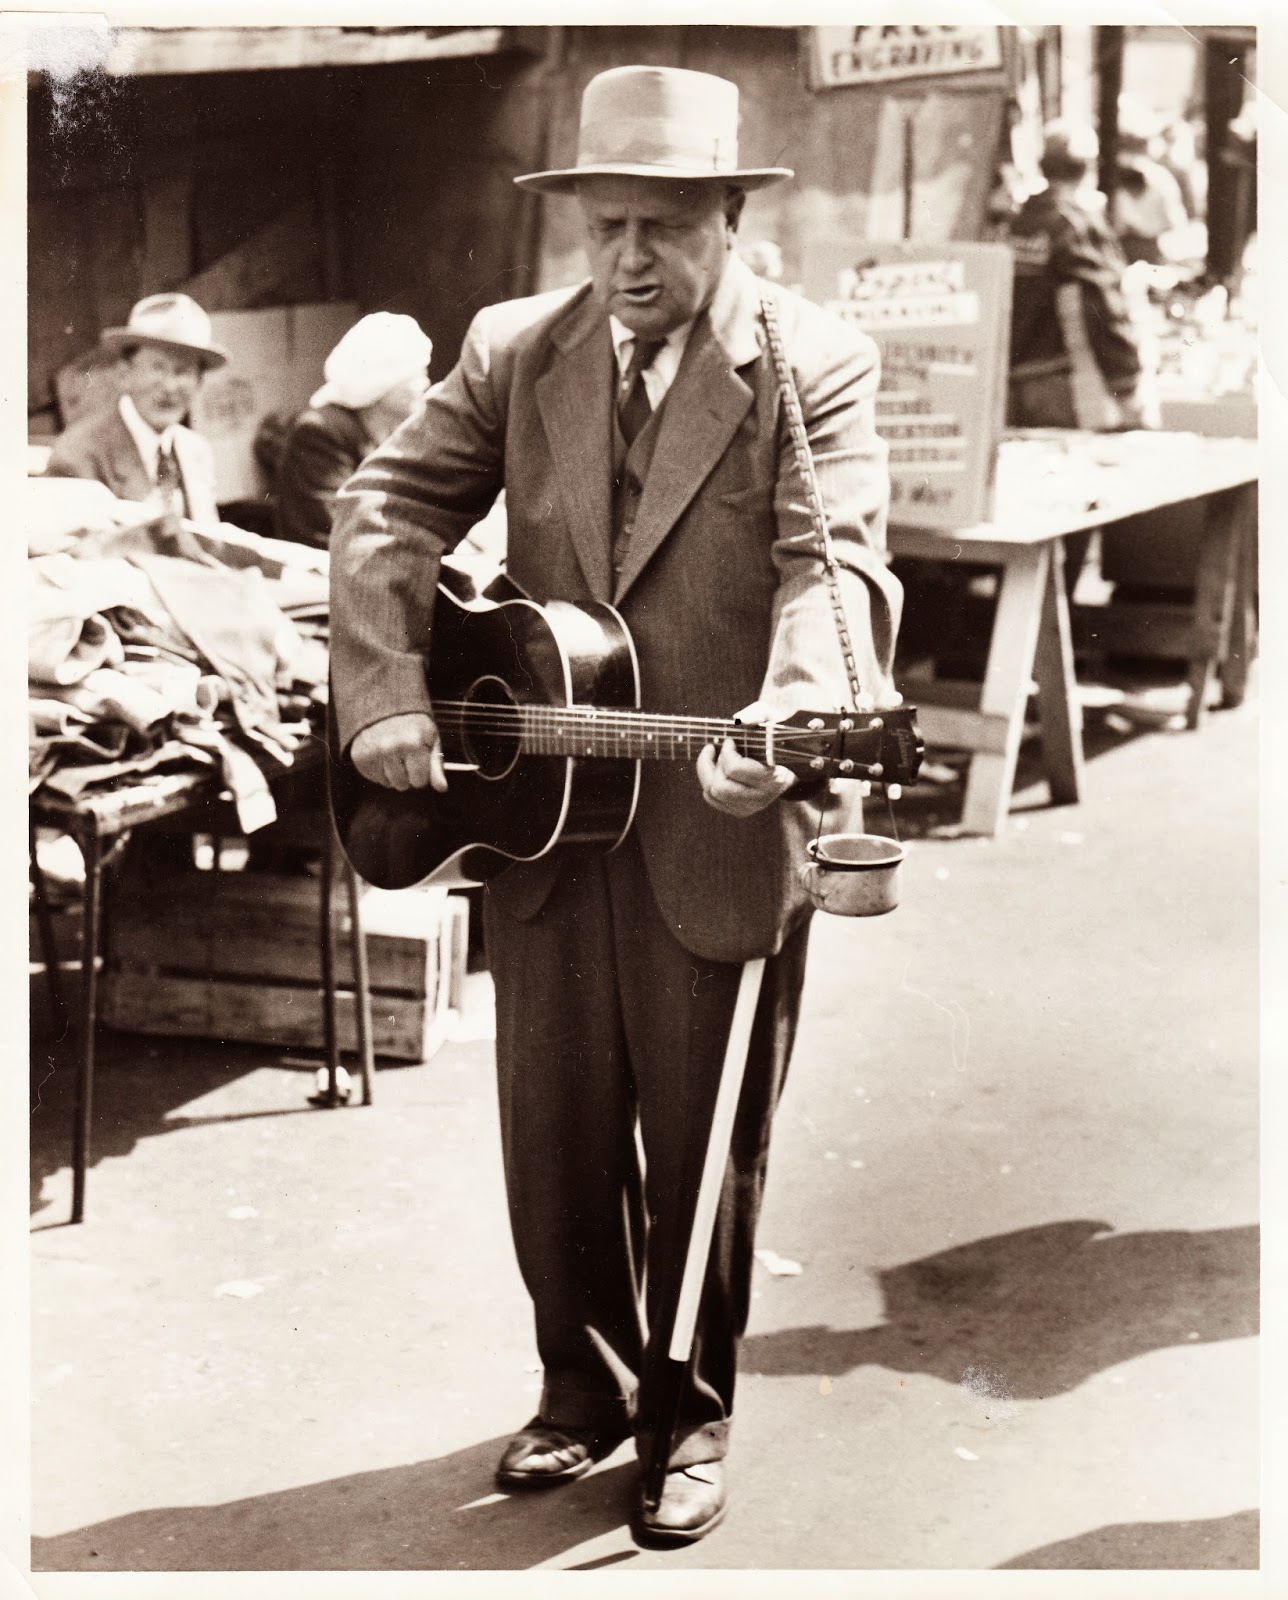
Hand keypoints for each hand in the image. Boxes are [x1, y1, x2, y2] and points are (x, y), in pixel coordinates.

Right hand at [350, 713, 446, 792]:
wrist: (385, 705)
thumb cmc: (412, 724)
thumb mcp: (431, 740)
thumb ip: (436, 766)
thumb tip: (442, 788)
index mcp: (413, 744)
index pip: (419, 781)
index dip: (421, 773)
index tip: (418, 760)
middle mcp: (391, 748)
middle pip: (402, 785)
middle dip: (406, 774)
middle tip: (405, 755)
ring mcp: (373, 752)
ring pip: (387, 783)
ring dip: (391, 773)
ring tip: (393, 754)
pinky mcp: (359, 756)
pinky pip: (373, 778)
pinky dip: (378, 770)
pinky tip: (381, 755)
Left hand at [696, 700, 796, 817]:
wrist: (789, 762)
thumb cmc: (774, 737)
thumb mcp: (770, 718)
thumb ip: (757, 714)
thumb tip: (739, 720)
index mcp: (771, 778)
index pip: (736, 770)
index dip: (727, 752)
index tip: (730, 741)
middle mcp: (760, 798)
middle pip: (720, 786)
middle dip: (712, 764)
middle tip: (717, 749)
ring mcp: (749, 807)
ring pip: (712, 793)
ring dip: (708, 772)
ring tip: (716, 757)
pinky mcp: (739, 810)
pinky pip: (711, 798)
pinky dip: (708, 781)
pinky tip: (716, 768)